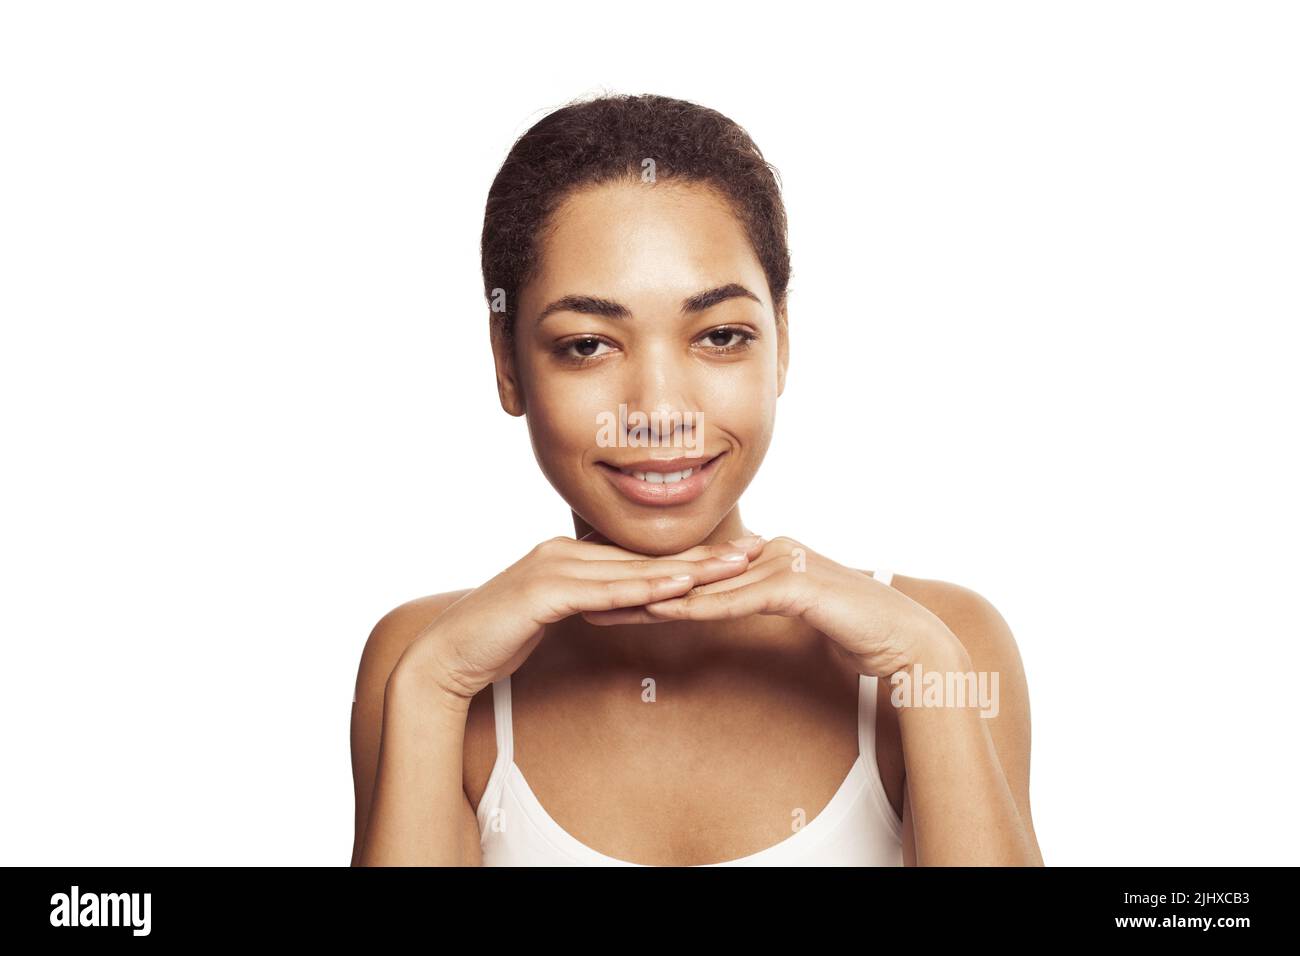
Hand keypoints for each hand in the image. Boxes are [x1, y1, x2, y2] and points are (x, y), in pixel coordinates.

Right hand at [393, 534, 767, 700]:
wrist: (446, 655)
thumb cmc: (500, 640)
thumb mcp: (557, 617)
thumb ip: (592, 603)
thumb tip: (634, 603)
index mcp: (573, 555)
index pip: (644, 555)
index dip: (693, 554)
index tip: (739, 555)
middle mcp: (566, 552)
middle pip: (648, 555)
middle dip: (705, 554)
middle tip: (758, 551)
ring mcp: (554, 567)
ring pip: (632, 568)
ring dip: (686, 568)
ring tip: (734, 567)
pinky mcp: (542, 591)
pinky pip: (602, 590)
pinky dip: (643, 589)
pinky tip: (678, 588)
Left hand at [582, 535, 957, 677]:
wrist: (908, 642)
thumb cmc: (858, 633)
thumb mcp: (798, 617)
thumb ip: (763, 605)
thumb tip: (728, 608)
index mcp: (768, 554)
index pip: (696, 567)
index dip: (649, 578)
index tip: (603, 589)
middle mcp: (771, 550)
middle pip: (690, 567)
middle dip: (637, 580)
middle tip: (584, 592)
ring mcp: (784, 563)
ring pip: (706, 581)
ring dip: (653, 593)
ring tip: (604, 603)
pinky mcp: (797, 585)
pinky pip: (736, 599)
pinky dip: (697, 605)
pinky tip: (661, 611)